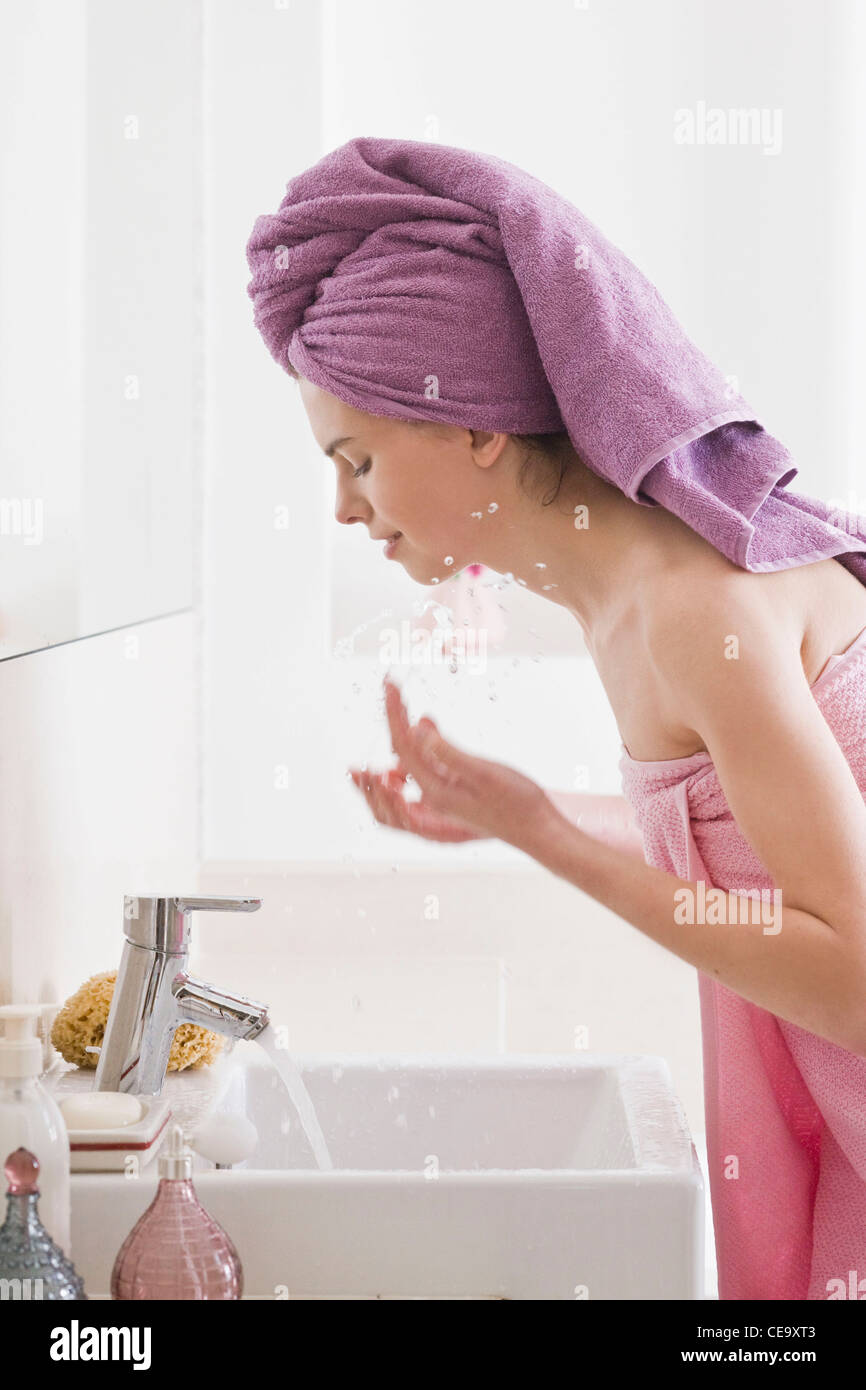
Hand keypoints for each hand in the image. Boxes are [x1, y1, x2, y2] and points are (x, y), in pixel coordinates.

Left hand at [347, 675, 560, 851]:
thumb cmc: (517, 803)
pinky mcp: (454, 790)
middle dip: (394, 717)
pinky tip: (425, 728)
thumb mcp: (484, 774)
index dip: (395, 713)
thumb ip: (448, 753)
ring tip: (397, 703)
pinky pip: (426, 764)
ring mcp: (442, 793)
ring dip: (402, 730)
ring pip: (410, 759)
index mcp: (435, 789)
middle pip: (401, 751)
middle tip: (391, 685)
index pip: (404, 745)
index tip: (391, 684)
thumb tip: (416, 728)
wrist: (538, 830)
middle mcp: (433, 794)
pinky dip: (420, 743)